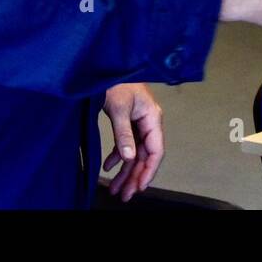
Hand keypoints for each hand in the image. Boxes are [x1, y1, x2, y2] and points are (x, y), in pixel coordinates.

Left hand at [101, 83, 163, 201]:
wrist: (106, 66)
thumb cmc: (116, 82)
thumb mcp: (118, 109)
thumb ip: (123, 134)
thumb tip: (128, 158)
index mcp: (152, 117)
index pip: (155, 150)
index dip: (149, 170)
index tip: (140, 187)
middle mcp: (148, 122)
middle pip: (144, 155)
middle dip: (135, 176)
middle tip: (125, 195)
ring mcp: (138, 122)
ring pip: (135, 153)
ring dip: (126, 171)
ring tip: (115, 188)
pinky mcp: (128, 121)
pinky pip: (126, 144)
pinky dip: (118, 156)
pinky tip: (108, 167)